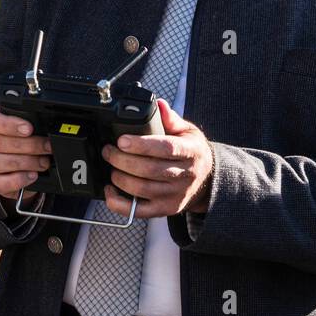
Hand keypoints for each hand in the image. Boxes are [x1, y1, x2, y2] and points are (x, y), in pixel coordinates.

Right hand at [0, 107, 51, 200]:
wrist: (21, 163)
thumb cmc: (23, 138)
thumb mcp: (26, 124)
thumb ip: (31, 122)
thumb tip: (46, 128)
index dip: (8, 124)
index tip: (29, 129)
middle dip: (29, 145)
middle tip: (47, 147)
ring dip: (25, 162)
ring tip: (43, 162)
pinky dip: (18, 180)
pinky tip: (32, 175)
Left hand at [102, 100, 213, 218]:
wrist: (207, 181)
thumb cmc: (193, 154)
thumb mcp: (188, 132)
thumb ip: (171, 119)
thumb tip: (159, 104)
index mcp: (190, 152)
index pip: (166, 148)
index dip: (142, 145)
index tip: (122, 140)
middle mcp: (184, 175)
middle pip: (149, 170)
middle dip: (122, 160)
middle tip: (108, 151)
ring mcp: (174, 195)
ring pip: (142, 189)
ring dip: (120, 178)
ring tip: (111, 166)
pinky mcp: (164, 209)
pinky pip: (138, 211)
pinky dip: (119, 203)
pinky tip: (110, 190)